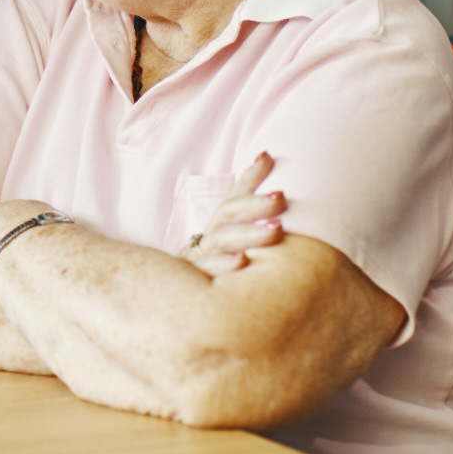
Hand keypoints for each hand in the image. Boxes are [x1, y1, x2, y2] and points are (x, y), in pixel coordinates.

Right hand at [179, 153, 285, 276]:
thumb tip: (265, 155)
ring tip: (276, 228)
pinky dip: (222, 266)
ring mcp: (199, 260)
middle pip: (229, 216)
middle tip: (281, 198)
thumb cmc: (216, 262)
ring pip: (221, 241)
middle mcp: (208, 239)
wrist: (171, 298)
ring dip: (248, 234)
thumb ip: (248, 197)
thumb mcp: (231, 231)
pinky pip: (207, 274)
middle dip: (256, 206)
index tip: (268, 159)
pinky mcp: (193, 284)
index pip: (235, 196)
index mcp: (219, 226)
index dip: (251, 178)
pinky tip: (243, 262)